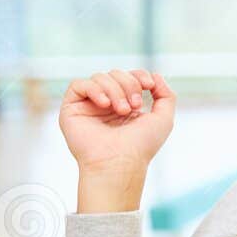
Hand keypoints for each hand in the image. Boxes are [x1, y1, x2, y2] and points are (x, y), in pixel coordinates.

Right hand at [60, 70, 174, 211]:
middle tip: (133, 107)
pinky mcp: (71, 109)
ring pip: (99, 77)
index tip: (149, 85)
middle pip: (115, 74)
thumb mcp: (163, 118)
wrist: (121, 163)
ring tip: (122, 111)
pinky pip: (78, 84)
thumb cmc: (141, 145)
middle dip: (129, 85)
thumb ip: (166, 95)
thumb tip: (155, 75)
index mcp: (125, 104)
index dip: (139, 75)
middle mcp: (105, 104)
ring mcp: (88, 106)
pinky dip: (95, 90)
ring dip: (115, 90)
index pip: (129, 76)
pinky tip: (105, 105)